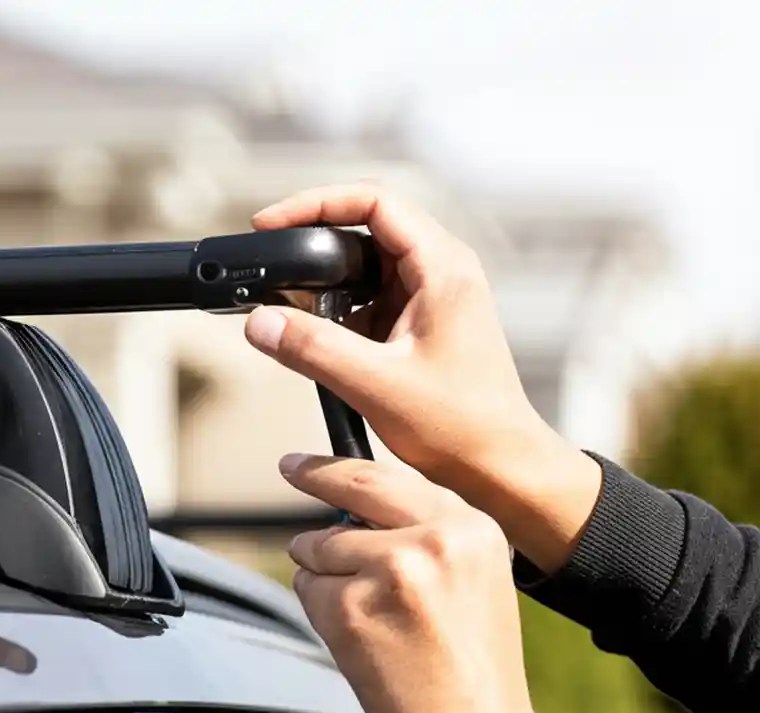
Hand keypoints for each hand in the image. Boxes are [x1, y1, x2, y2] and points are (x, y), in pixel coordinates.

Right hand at [245, 182, 600, 571]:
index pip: (374, 199)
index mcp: (443, 267)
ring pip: (362, 263)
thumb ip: (314, 349)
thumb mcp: (377, 384)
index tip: (272, 224)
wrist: (499, 466)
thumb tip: (261, 322)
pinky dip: (334, 309)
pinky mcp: (417, 321)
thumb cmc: (464, 426)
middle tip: (269, 258)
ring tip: (286, 304)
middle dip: (311, 240)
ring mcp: (429, 295)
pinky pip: (366, 297)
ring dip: (322, 281)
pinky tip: (313, 335)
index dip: (316, 202)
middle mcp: (440, 270)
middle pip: (364, 224)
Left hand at [284, 454, 533, 712]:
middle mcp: (434, 539)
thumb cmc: (470, 665)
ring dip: (325, 574)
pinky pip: (308, 587)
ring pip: (321, 546)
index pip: (393, 478)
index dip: (343, 467)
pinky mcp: (351, 606)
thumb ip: (427, 533)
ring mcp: (390, 569)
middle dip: (314, 476)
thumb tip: (359, 510)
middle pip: (352, 489)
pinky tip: (359, 638)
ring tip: (372, 617)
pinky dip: (320, 610)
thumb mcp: (473, 578)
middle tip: (290, 467)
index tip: (311, 461)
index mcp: (472, 528)